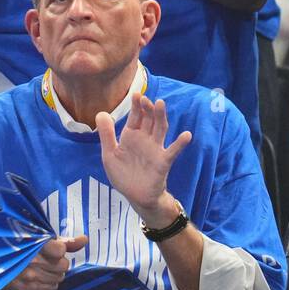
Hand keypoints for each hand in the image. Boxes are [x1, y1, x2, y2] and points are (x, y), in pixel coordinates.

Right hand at [2, 234, 87, 289]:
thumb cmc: (18, 242)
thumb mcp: (39, 236)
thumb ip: (64, 240)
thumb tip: (85, 239)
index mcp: (33, 242)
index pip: (61, 250)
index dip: (60, 248)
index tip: (53, 246)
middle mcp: (30, 261)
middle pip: (63, 266)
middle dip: (59, 261)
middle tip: (49, 257)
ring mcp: (27, 276)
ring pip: (58, 278)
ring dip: (55, 272)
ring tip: (44, 266)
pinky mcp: (24, 288)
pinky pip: (50, 288)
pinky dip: (49, 282)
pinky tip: (41, 274)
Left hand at [96, 94, 191, 222]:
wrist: (135, 196)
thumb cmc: (123, 175)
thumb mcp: (110, 154)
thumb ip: (106, 135)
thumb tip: (101, 112)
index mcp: (131, 136)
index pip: (135, 116)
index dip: (136, 106)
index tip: (136, 94)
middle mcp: (145, 139)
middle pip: (148, 119)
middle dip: (147, 108)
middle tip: (145, 98)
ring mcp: (155, 149)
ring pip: (160, 129)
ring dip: (161, 117)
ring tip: (161, 104)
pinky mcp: (163, 162)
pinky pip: (173, 151)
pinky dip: (180, 143)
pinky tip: (186, 135)